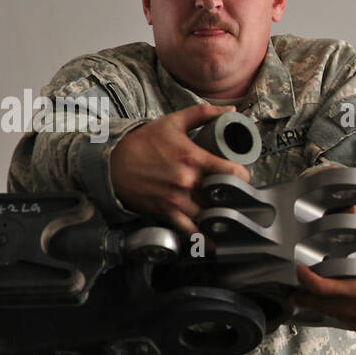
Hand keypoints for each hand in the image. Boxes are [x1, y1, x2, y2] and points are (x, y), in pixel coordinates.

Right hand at [110, 104, 250, 234]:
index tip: (243, 177)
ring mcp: (176, 199)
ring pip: (208, 214)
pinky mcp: (166, 212)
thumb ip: (203, 114)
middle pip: (222, 195)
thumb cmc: (143, 141)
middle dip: (233, 196)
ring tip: (227, 213)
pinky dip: (202, 238)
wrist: (111, 161)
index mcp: (192, 158)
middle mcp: (186, 181)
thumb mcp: (173, 122)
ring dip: (219, 215)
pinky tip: (213, 244)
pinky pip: (189, 231)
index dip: (243, 176)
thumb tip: (231, 110)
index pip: (230, 171)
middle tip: (237, 195)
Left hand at [293, 250, 355, 339]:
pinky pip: (344, 320)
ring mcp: (354, 322)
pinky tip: (346, 306)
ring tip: (319, 297)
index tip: (300, 270)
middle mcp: (350, 309)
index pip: (320, 286)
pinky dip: (339, 312)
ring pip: (329, 313)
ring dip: (320, 305)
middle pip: (316, 304)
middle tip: (296, 292)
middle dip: (303, 297)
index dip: (305, 278)